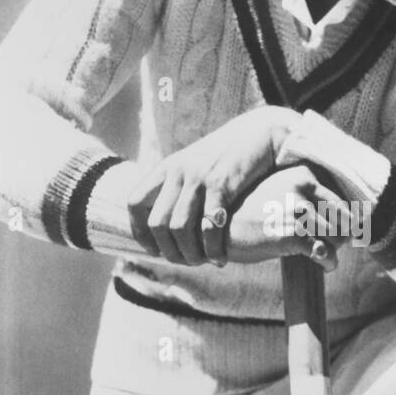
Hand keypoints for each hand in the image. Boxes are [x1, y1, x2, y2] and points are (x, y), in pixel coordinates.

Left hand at [127, 107, 302, 266]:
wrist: (260, 133)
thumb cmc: (230, 157)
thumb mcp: (197, 165)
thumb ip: (181, 186)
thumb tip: (170, 222)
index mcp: (168, 167)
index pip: (135, 202)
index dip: (140, 231)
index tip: (155, 250)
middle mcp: (178, 171)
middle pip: (157, 223)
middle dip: (169, 250)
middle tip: (186, 262)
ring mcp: (199, 176)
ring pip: (180, 228)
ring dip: (190, 254)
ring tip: (203, 262)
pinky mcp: (222, 183)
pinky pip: (209, 226)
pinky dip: (213, 248)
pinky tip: (220, 258)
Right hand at [226, 165, 353, 272]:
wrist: (220, 228)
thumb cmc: (253, 214)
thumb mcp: (280, 194)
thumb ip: (308, 199)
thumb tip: (347, 221)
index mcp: (302, 175)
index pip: (341, 202)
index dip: (344, 221)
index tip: (342, 233)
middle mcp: (302, 189)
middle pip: (343, 220)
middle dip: (340, 237)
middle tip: (330, 246)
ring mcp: (296, 210)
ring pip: (338, 237)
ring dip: (334, 251)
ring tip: (325, 257)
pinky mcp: (291, 234)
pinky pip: (324, 253)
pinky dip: (329, 263)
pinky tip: (324, 266)